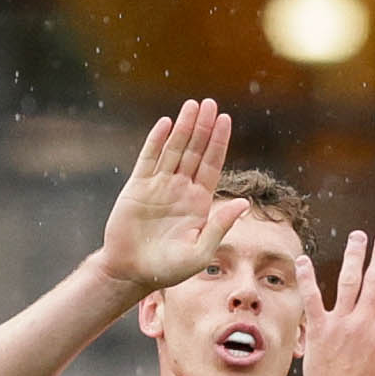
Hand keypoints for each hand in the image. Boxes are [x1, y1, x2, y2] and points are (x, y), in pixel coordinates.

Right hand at [98, 99, 246, 294]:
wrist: (131, 272)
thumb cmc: (167, 269)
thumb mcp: (199, 253)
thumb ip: (220, 227)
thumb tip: (243, 203)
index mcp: (199, 202)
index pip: (212, 165)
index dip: (218, 142)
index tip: (225, 119)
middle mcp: (180, 189)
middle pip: (195, 151)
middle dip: (203, 127)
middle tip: (210, 103)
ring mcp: (159, 186)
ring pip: (174, 150)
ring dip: (183, 127)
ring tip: (192, 105)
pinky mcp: (137, 187)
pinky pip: (149, 158)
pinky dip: (157, 141)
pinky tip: (166, 123)